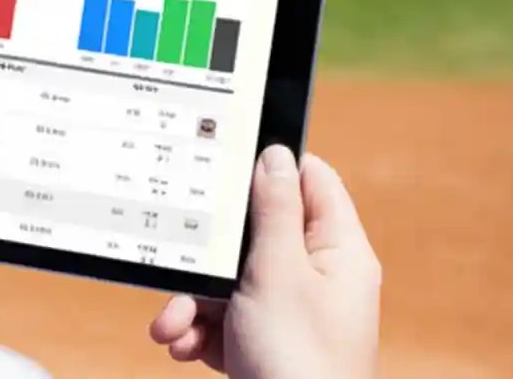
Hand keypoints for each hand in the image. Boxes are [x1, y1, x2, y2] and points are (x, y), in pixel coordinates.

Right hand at [150, 146, 379, 378]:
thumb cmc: (298, 363)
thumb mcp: (278, 273)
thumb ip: (273, 209)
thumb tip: (275, 154)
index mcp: (338, 251)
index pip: (312, 182)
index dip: (270, 167)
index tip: (226, 161)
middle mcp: (319, 279)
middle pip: (257, 236)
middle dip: (209, 256)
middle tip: (183, 262)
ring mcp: (292, 317)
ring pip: (233, 284)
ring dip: (194, 301)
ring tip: (174, 325)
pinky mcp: (266, 349)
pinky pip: (226, 323)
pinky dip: (200, 332)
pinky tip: (183, 347)